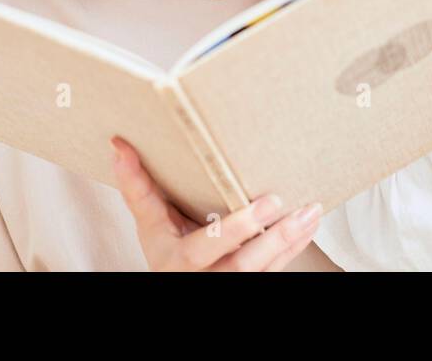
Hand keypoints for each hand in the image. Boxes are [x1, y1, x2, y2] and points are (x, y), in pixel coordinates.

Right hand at [110, 137, 321, 270]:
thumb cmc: (165, 250)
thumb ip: (137, 187)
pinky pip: (276, 270)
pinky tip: (310, 225)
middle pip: (244, 263)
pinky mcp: (251, 283)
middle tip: (295, 207)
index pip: (205, 247)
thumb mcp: (149, 223)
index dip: (236, 228)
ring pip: (265, 269)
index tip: (266, 203)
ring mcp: (229, 285)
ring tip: (311, 211)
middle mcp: (205, 279)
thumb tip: (119, 145)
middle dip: (274, 236)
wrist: (177, 280)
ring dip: (292, 240)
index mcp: (177, 262)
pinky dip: (295, 247)